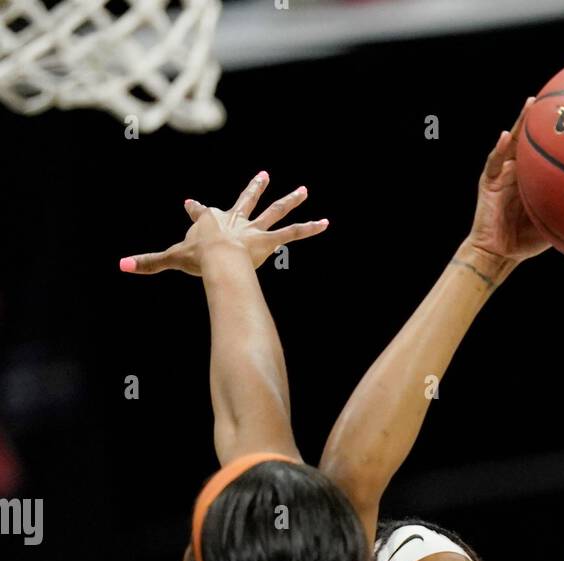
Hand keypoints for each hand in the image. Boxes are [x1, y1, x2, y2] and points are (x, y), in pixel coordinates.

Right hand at [119, 172, 328, 275]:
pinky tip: (325, 224)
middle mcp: (233, 220)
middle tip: (263, 175)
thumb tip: (121, 266)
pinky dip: (308, 230)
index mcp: (209, 221)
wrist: (218, 257)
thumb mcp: (170, 259)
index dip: (194, 210)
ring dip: (289, 201)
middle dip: (253, 188)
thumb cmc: (196, 258)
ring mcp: (252, 229)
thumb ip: (148, 263)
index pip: (200, 212)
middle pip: (244, 201)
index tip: (190, 202)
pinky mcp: (267, 240)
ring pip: (273, 212)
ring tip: (304, 191)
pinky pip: (291, 234)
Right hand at [466, 99, 550, 264]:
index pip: (546, 150)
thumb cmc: (525, 241)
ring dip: (520, 122)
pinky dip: (499, 149)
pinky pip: (494, 162)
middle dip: (540, 117)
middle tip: (555, 96)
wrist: (499, 252)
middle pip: (530, 138)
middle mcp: (518, 170)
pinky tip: (505, 137)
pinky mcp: (489, 181)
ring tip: (530, 105)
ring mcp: (502, 173)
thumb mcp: (553, 224)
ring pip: (512, 142)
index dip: (557, 133)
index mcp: (533, 178)